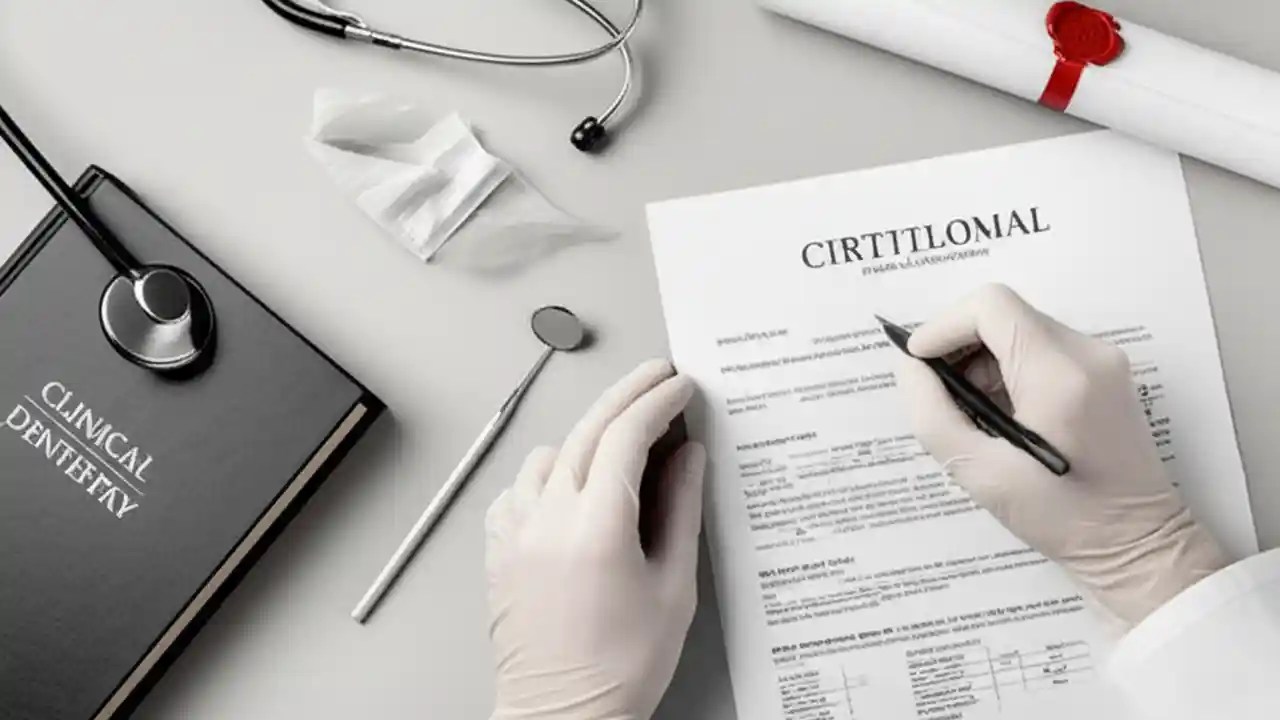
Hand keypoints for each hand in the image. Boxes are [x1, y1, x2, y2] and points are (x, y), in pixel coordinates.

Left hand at [485, 359, 705, 719]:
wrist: (562, 715)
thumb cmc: (619, 668)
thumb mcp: (673, 587)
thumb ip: (681, 511)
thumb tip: (688, 457)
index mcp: (597, 527)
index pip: (627, 434)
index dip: (658, 401)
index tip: (680, 387)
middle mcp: (548, 519)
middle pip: (588, 427)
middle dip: (627, 392)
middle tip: (658, 374)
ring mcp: (516, 531)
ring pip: (551, 453)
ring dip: (587, 434)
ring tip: (621, 439)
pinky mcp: (498, 549)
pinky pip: (519, 487)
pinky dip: (548, 473)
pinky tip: (571, 486)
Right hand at [895, 284, 1228, 624]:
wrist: (1137, 543)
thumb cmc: (1062, 518)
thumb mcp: (980, 473)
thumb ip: (933, 414)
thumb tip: (910, 369)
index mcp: (1059, 374)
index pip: (991, 306)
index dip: (944, 326)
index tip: (920, 363)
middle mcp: (1087, 353)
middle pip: (1004, 315)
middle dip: (960, 347)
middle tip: (941, 396)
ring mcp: (1103, 360)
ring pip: (1021, 329)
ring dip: (984, 361)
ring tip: (972, 414)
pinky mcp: (1106, 372)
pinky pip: (1043, 348)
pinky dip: (1010, 369)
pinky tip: (1003, 414)